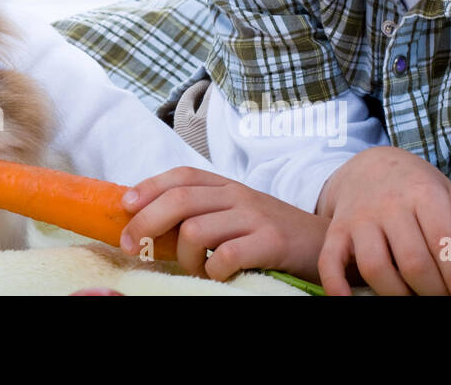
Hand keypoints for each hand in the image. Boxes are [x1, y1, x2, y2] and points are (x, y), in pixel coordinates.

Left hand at [119, 166, 332, 283]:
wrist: (325, 242)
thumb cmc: (271, 233)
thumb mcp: (237, 213)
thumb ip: (203, 212)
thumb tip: (149, 222)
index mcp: (226, 185)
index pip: (181, 175)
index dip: (148, 187)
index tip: (124, 205)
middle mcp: (238, 195)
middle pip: (179, 200)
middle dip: (145, 223)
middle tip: (132, 247)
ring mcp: (255, 217)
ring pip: (196, 230)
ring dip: (185, 257)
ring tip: (195, 268)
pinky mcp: (271, 242)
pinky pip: (225, 257)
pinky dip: (213, 272)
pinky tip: (219, 275)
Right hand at [315, 146, 450, 294]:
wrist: (370, 164)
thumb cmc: (416, 187)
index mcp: (423, 194)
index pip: (443, 241)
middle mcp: (388, 206)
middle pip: (412, 261)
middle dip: (434, 292)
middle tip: (445, 301)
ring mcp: (359, 219)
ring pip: (375, 267)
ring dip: (398, 296)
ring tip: (414, 301)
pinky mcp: (336, 231)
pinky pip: (330, 261)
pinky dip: (336, 285)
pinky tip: (348, 300)